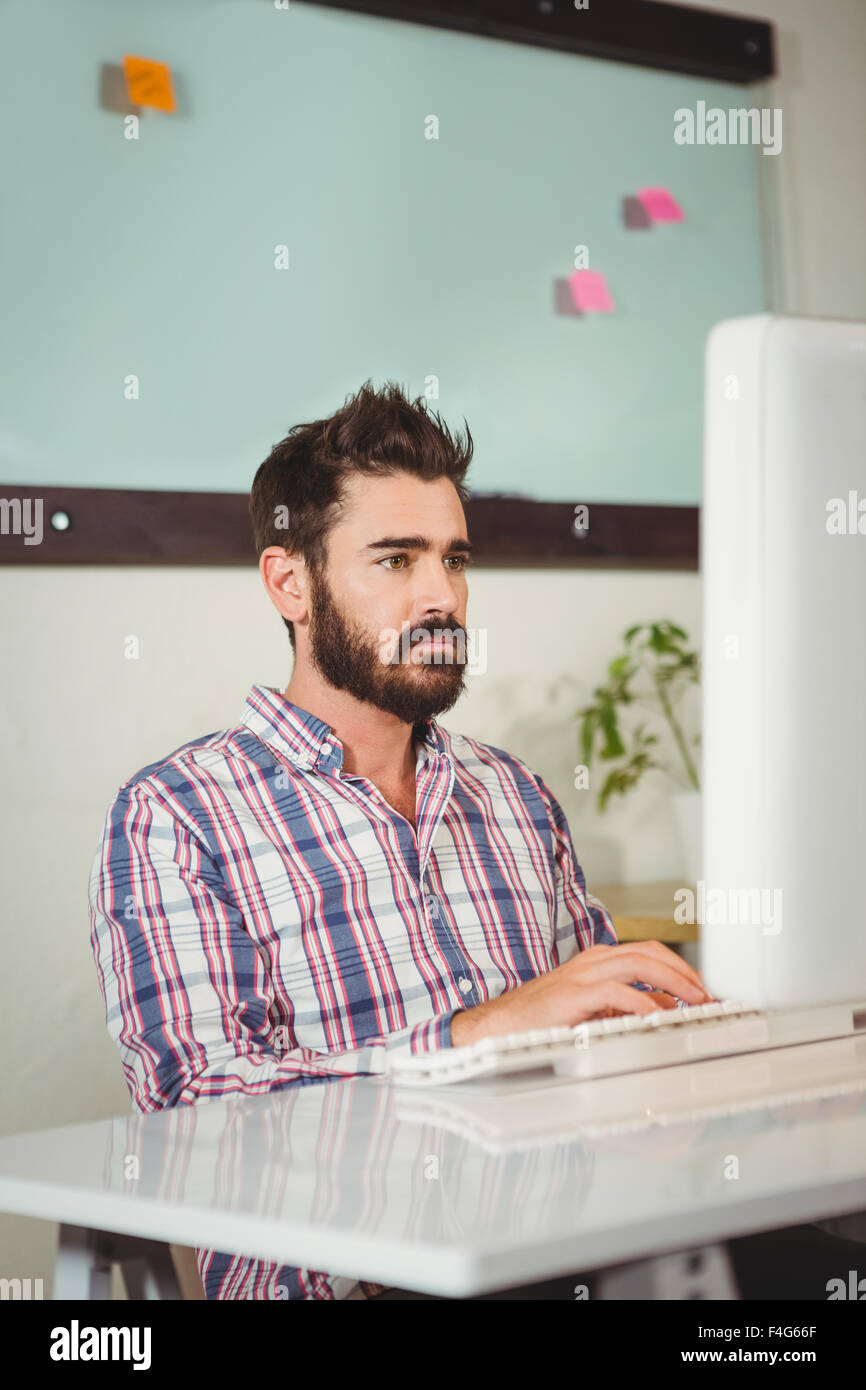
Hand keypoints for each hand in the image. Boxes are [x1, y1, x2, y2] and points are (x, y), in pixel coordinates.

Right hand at [451, 941, 714, 1045]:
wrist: (499, 1025)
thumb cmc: (542, 1019)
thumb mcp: (592, 1009)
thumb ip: (626, 1005)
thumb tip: (664, 1010)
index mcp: (598, 960)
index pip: (649, 952)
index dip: (680, 968)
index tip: (703, 989)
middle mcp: (593, 960)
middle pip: (650, 952)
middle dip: (685, 972)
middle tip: (709, 995)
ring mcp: (583, 974)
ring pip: (640, 964)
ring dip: (674, 982)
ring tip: (695, 1002)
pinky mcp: (575, 994)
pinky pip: (617, 991)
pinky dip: (643, 1002)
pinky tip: (658, 1015)